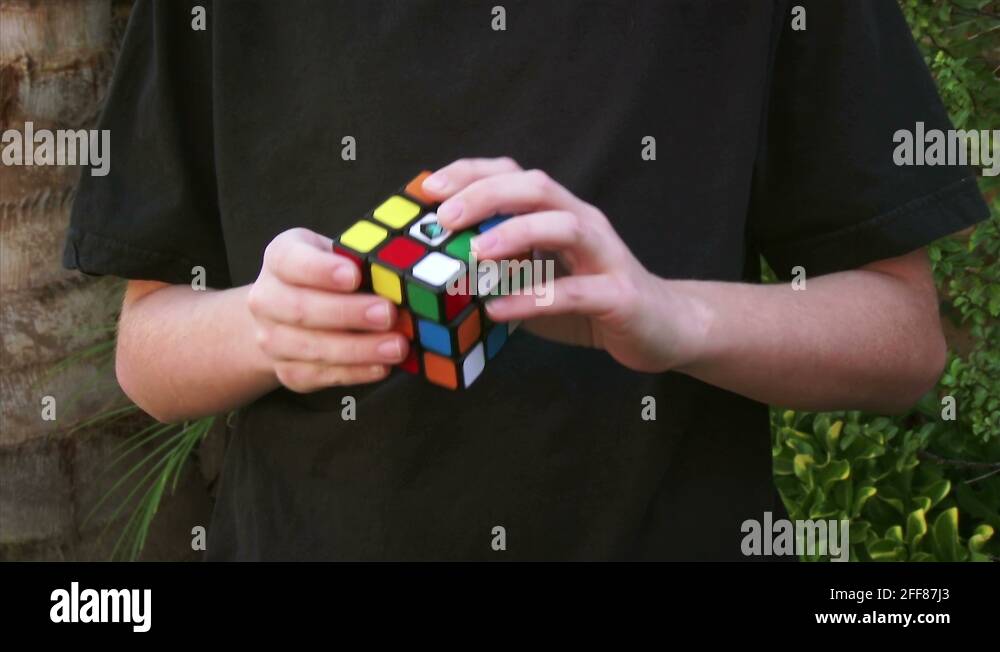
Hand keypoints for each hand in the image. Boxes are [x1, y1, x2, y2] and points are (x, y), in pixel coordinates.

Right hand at [247, 228, 408, 391]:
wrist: (282, 315)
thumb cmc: (323, 277)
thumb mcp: (335, 255)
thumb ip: (358, 260)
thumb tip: (399, 276)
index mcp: (279, 258)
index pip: (291, 261)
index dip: (321, 270)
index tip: (353, 275)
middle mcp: (266, 299)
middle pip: (301, 309)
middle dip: (348, 313)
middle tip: (387, 314)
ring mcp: (271, 339)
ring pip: (311, 348)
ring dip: (358, 349)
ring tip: (396, 347)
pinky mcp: (287, 371)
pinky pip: (319, 375)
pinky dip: (354, 372)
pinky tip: (381, 367)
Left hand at [423, 158, 706, 372]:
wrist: (662, 327)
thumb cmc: (589, 301)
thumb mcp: (536, 279)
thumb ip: (498, 268)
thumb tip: (436, 268)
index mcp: (558, 213)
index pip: (513, 175)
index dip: (470, 174)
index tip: (427, 189)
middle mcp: (583, 222)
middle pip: (536, 187)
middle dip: (486, 195)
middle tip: (444, 217)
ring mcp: (605, 255)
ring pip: (563, 225)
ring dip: (515, 234)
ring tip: (475, 253)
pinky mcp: (619, 295)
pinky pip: (574, 291)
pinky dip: (534, 299)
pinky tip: (500, 309)